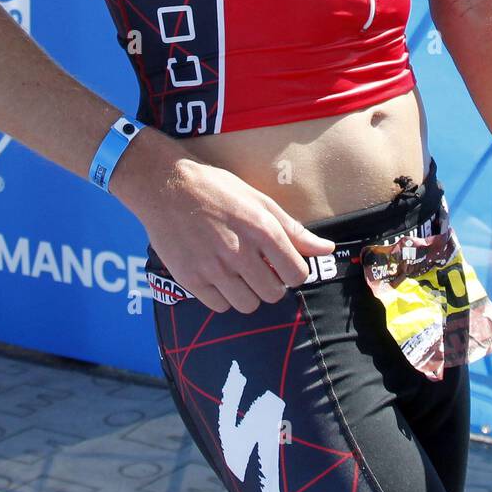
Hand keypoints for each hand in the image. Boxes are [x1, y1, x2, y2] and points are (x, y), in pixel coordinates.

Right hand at [140, 155, 336, 314]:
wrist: (165, 185)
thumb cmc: (216, 188)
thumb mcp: (259, 200)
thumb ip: (293, 230)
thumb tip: (326, 249)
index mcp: (262, 229)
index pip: (297, 274)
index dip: (294, 272)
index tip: (283, 265)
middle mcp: (239, 252)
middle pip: (273, 294)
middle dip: (271, 283)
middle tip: (258, 267)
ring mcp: (213, 268)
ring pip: (248, 305)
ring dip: (247, 292)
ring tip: (237, 272)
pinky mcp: (190, 278)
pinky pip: (219, 306)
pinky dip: (222, 296)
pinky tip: (217, 275)